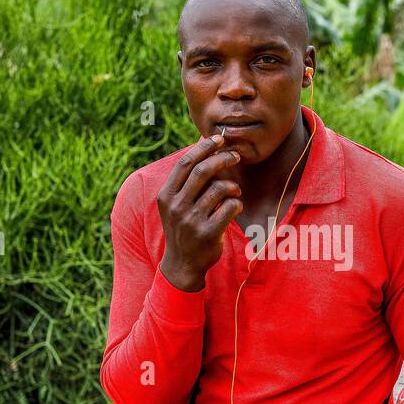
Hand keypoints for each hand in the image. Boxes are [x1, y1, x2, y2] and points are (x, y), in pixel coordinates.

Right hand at [156, 133, 243, 290]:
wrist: (181, 264)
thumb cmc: (183, 228)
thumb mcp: (174, 205)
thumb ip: (185, 182)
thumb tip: (204, 150)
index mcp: (166, 195)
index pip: (185, 163)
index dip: (203, 148)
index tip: (219, 139)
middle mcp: (177, 206)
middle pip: (202, 171)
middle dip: (222, 158)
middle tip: (235, 156)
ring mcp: (192, 220)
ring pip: (219, 189)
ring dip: (232, 185)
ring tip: (234, 190)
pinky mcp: (208, 233)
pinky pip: (230, 208)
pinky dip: (237, 203)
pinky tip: (236, 207)